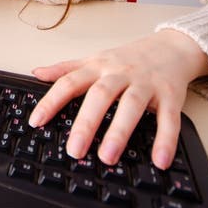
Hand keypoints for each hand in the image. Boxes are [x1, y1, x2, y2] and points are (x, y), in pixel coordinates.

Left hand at [28, 29, 207, 169]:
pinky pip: (168, 118)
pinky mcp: (171, 95)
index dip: (52, 101)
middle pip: (100, 95)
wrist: (171, 47)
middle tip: (74, 150)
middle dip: (86, 123)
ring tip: (107, 157)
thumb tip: (37, 73)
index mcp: (98, 67)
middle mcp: (120, 74)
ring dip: (119, 132)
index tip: (36, 122)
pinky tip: (159, 160)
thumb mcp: (95, 60)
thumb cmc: (128, 58)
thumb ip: (67, 69)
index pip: (70, 82)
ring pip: (131, 106)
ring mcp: (146, 84)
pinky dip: (165, 139)